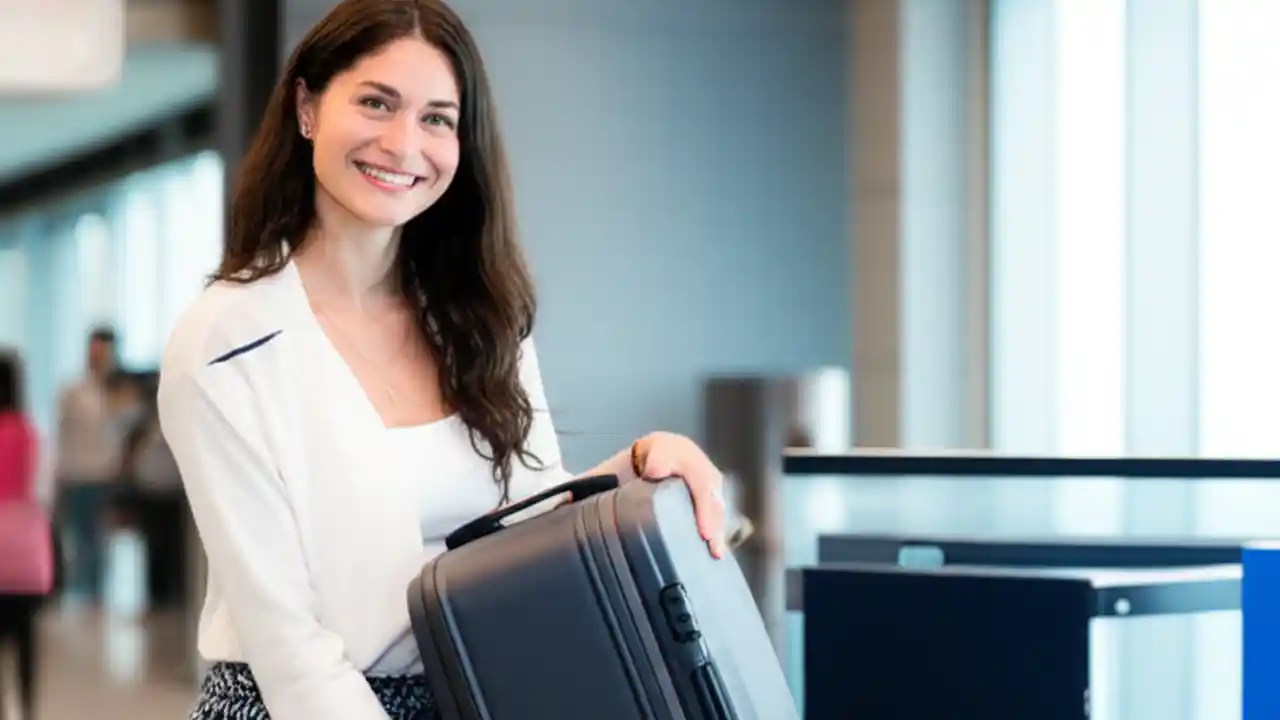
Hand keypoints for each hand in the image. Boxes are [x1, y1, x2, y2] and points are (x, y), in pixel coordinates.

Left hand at [632, 432, 726, 558]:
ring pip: (719, 513)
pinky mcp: (713, 497)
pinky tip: (716, 548)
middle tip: (715, 552)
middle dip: (716, 529)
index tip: (705, 534)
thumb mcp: (655, 454)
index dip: (705, 513)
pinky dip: (717, 531)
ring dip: (719, 533)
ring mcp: (714, 488)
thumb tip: (655, 472)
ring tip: (717, 554)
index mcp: (696, 466)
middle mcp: (710, 478)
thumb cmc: (659, 456)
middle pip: (715, 506)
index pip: (703, 491)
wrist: (668, 449)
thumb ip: (656, 462)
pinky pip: (717, 515)